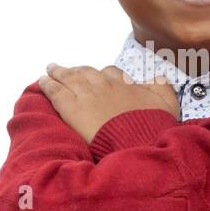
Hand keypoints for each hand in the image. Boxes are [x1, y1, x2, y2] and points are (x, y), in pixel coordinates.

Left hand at [38, 63, 179, 144]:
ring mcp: (86, 95)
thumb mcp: (167, 103)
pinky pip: (55, 91)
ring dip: (58, 72)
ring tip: (50, 70)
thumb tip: (158, 77)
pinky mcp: (72, 108)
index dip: (103, 75)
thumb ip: (162, 87)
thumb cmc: (152, 125)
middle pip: (85, 72)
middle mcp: (103, 85)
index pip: (110, 73)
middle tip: (67, 70)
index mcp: (123, 84)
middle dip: (76, 70)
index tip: (100, 78)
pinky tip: (42, 82)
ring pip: (68, 78)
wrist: (137, 140)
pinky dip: (48, 84)